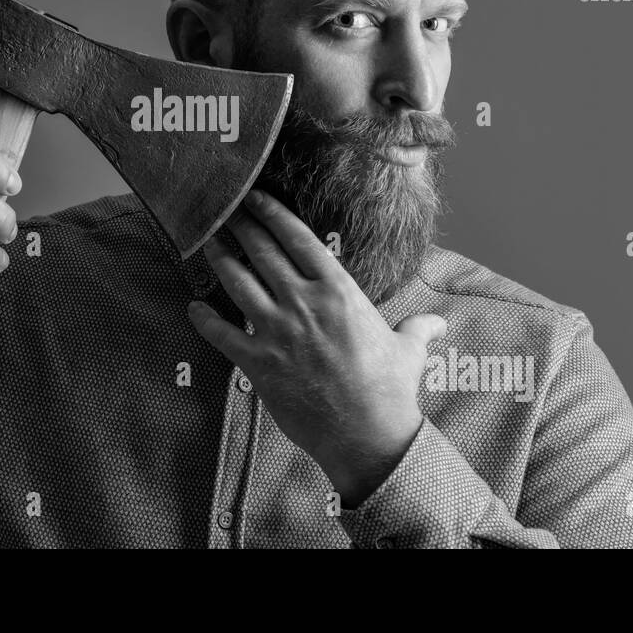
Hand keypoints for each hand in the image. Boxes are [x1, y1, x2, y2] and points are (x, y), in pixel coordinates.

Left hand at [188, 189, 445, 507]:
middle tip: (221, 212)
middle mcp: (303, 302)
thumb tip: (440, 323)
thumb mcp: (409, 350)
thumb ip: (419, 328)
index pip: (297, 238)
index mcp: (338, 290)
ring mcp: (277, 331)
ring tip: (206, 244)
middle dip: (239, 227)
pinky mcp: (258, 362)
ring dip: (219, 260)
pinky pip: (221, 333)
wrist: (369, 435)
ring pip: (236, 282)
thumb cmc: (391, 390)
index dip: (271, 212)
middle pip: (261, 251)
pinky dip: (203, 319)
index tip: (254, 198)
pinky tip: (193, 308)